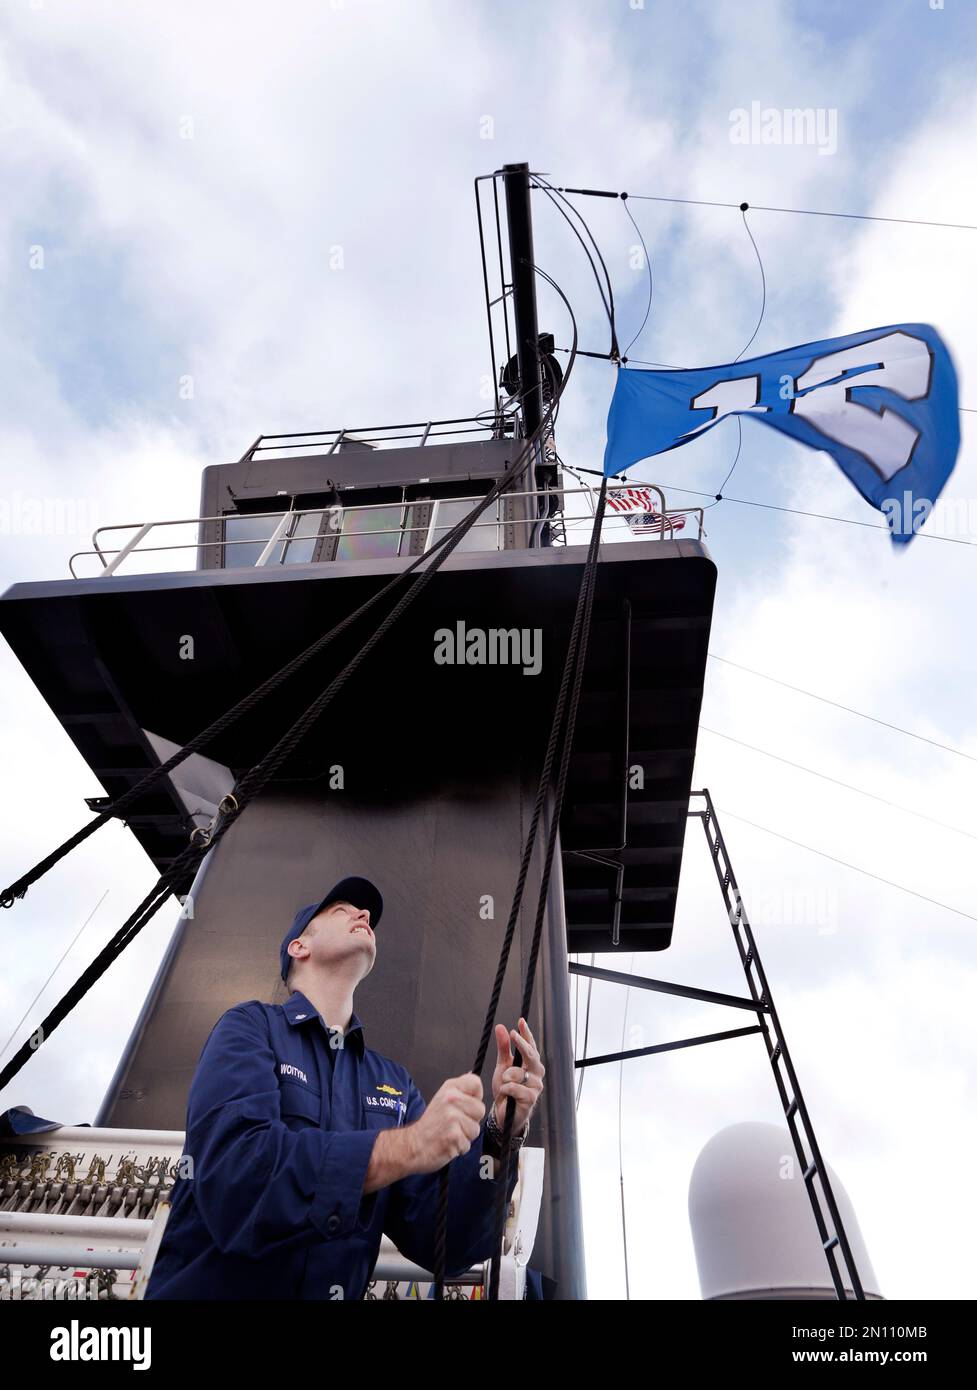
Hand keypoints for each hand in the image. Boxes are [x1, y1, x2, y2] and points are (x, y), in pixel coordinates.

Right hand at [401, 1072, 484, 1173]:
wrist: (413, 1143)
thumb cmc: (430, 1123)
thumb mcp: (442, 1097)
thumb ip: (460, 1089)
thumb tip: (473, 1076)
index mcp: (450, 1087)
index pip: (476, 1083)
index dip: (475, 1096)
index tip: (465, 1105)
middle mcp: (452, 1099)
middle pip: (481, 1109)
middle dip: (471, 1120)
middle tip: (454, 1123)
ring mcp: (453, 1118)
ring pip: (476, 1129)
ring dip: (466, 1135)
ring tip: (451, 1132)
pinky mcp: (454, 1136)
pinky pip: (468, 1144)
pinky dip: (460, 1147)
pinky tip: (448, 1142)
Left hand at [491, 1018, 543, 1133]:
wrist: (503, 1112)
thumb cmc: (505, 1087)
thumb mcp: (502, 1065)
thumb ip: (503, 1048)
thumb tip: (501, 1027)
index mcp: (530, 1063)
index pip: (530, 1045)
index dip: (526, 1033)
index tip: (520, 1021)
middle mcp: (536, 1073)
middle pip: (531, 1055)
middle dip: (522, 1044)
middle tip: (513, 1034)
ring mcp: (536, 1086)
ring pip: (519, 1073)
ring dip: (507, 1077)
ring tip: (503, 1083)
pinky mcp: (531, 1098)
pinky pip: (516, 1087)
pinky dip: (507, 1089)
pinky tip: (505, 1093)